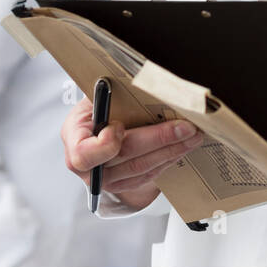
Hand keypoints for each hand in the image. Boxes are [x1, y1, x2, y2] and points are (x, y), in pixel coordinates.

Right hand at [61, 96, 203, 211]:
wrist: (99, 123)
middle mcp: (87, 166)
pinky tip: (183, 145)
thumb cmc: (99, 105)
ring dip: (171, 150)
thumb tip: (143, 81)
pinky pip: (149, 176)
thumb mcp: (97, 93)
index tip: (120, 127)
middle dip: (158, 139)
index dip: (105, 145)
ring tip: (192, 134)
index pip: (83, 154)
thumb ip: (112, 92)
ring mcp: (106, 179)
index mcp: (74, 137)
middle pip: (124, 157)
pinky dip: (168, 159)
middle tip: (185, 127)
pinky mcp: (124, 184)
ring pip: (142, 168)